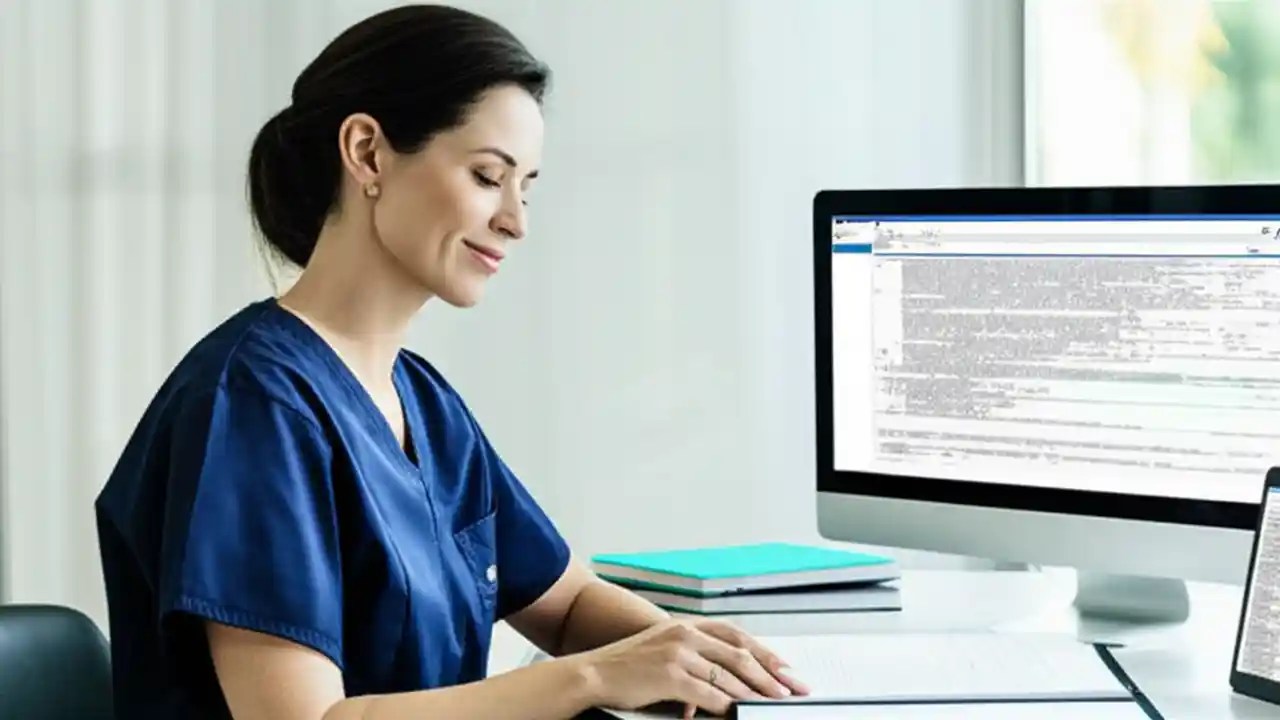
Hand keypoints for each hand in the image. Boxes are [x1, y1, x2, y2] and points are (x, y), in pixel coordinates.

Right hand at [575, 618, 808, 717]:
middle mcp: (686, 633)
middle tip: (791, 690)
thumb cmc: (628, 666)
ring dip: (754, 694)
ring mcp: (679, 653)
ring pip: (729, 676)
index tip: (786, 670)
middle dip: (771, 674)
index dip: (765, 653)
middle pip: (740, 654)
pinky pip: (710, 695)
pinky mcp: (671, 676)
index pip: (737, 636)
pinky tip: (738, 714)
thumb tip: (730, 676)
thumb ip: (696, 654)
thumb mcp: (665, 647)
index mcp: (687, 624)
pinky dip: (728, 707)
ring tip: (772, 705)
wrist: (594, 673)